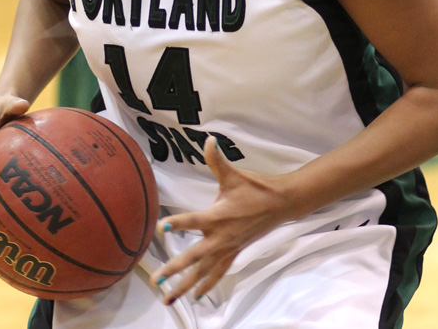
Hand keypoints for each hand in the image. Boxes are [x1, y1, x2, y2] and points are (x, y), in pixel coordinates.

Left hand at [150, 137, 291, 304]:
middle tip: (156, 280)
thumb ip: (216, 160)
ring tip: (167, 299)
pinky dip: (206, 286)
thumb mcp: (234, 174)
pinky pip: (217, 273)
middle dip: (174, 269)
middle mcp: (221, 236)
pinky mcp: (234, 253)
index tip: (160, 229)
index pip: (193, 220)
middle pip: (193, 256)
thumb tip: (207, 139)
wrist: (281, 204)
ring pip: (203, 272)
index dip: (177, 224)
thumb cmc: (255, 188)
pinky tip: (195, 298)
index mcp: (218, 215)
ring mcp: (227, 248)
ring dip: (185, 286)